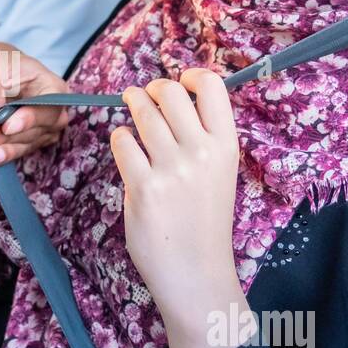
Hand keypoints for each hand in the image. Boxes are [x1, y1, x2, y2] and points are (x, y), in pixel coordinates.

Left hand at [0, 41, 69, 165]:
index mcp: (53, 86)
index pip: (49, 105)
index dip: (30, 117)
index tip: (7, 125)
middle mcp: (54, 111)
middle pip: (37, 128)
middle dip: (8, 136)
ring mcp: (43, 129)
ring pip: (25, 142)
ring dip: (1, 146)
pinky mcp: (28, 142)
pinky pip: (17, 151)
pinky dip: (2, 154)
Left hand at [109, 69, 253, 347]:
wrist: (195, 272)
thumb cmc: (205, 222)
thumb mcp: (220, 173)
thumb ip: (203, 139)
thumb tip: (175, 100)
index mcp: (226, 146)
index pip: (213, 87)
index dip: (191, 76)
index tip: (180, 80)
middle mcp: (200, 151)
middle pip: (170, 92)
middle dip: (153, 89)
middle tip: (145, 95)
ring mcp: (170, 168)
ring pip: (142, 112)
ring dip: (132, 105)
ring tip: (130, 106)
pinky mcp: (142, 185)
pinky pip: (122, 141)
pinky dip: (120, 138)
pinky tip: (126, 146)